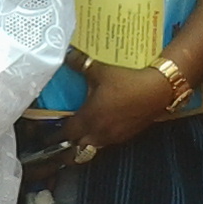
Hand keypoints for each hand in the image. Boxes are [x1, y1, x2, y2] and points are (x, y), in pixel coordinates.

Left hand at [59, 49, 173, 156]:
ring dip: (81, 147)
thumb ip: (80, 63)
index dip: (53, 137)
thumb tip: (65, 52)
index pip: (66, 134)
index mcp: (89, 118)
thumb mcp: (100, 70)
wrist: (158, 90)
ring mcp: (114, 137)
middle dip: (64, 150)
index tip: (44, 138)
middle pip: (76, 151)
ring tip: (74, 140)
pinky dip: (97, 141)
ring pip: (92, 148)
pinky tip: (97, 131)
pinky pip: (105, 144)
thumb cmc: (126, 81)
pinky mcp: (126, 136)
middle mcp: (99, 132)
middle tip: (55, 145)